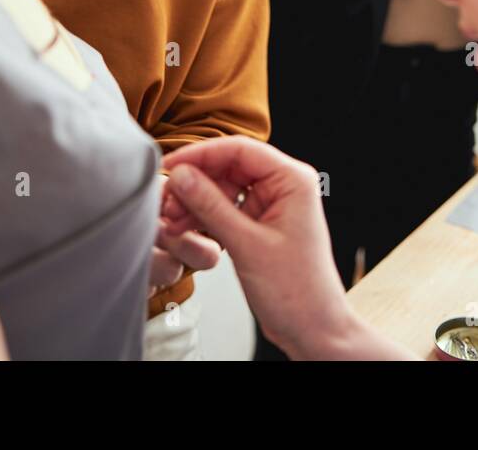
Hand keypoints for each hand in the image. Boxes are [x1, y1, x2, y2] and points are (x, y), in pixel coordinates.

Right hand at [160, 137, 406, 358]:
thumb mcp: (247, 245)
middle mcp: (283, 187)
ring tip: (171, 219)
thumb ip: (211, 207)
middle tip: (166, 198)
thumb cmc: (297, 290)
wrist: (311, 328)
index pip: (240, 150)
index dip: (201, 155)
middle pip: (229, 167)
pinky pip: (225, 209)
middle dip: (195, 182)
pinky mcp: (259, 224)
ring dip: (195, 201)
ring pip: (223, 188)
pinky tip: (183, 227)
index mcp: (292, 180)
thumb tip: (182, 176)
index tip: (171, 166)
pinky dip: (203, 216)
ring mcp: (270, 205)